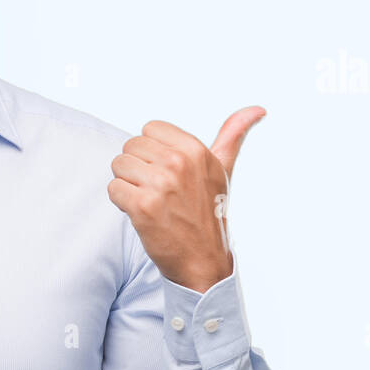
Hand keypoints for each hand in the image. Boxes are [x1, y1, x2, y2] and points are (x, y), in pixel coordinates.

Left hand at [107, 107, 265, 292]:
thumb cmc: (210, 212)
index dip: (152, 151)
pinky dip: (122, 202)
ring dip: (127, 184)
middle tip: (157, 190)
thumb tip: (257, 109)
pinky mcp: (142, 206)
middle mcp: (178, 163)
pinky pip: (113, 189)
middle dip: (137, 168)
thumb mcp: (223, 170)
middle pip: (130, 146)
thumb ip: (232, 136)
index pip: (150, 129)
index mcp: (195, 150)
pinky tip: (142, 214)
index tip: (166, 171)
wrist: (203, 260)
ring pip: (118, 166)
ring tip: (149, 201)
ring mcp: (160, 184)